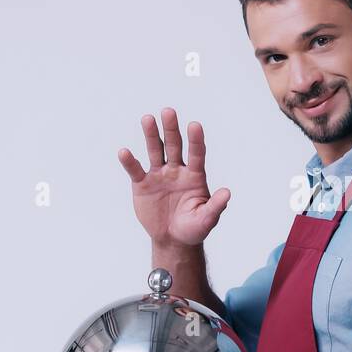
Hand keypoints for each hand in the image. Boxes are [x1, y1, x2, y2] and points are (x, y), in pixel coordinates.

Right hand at [119, 108, 230, 248]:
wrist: (172, 240)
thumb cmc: (193, 228)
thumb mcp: (207, 219)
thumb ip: (216, 206)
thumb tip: (227, 192)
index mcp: (194, 176)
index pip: (196, 154)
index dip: (195, 140)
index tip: (194, 125)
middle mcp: (177, 170)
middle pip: (174, 145)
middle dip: (171, 129)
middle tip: (168, 111)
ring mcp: (159, 175)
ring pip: (155, 151)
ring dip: (151, 135)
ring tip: (147, 119)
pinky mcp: (142, 184)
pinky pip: (135, 170)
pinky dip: (130, 161)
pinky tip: (124, 152)